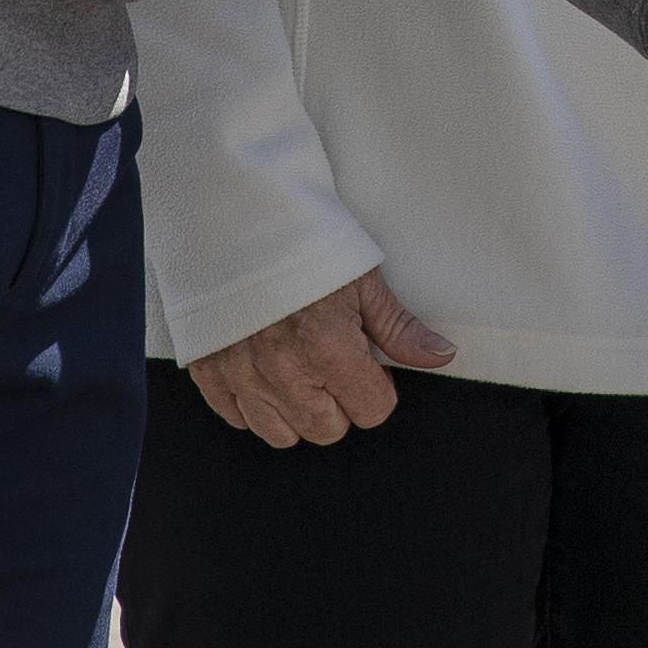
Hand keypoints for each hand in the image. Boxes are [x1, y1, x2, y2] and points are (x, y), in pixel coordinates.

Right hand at [183, 267, 455, 446]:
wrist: (234, 214)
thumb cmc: (302, 241)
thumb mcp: (360, 278)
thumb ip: (398, 328)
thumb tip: (440, 356)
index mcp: (328, 348)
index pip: (371, 409)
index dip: (377, 386)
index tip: (366, 361)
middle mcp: (283, 372)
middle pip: (327, 429)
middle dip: (338, 401)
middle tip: (331, 360)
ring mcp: (242, 375)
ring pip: (280, 433)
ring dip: (295, 409)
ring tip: (298, 367)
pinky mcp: (208, 370)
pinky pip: (235, 417)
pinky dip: (251, 403)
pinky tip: (263, 369)